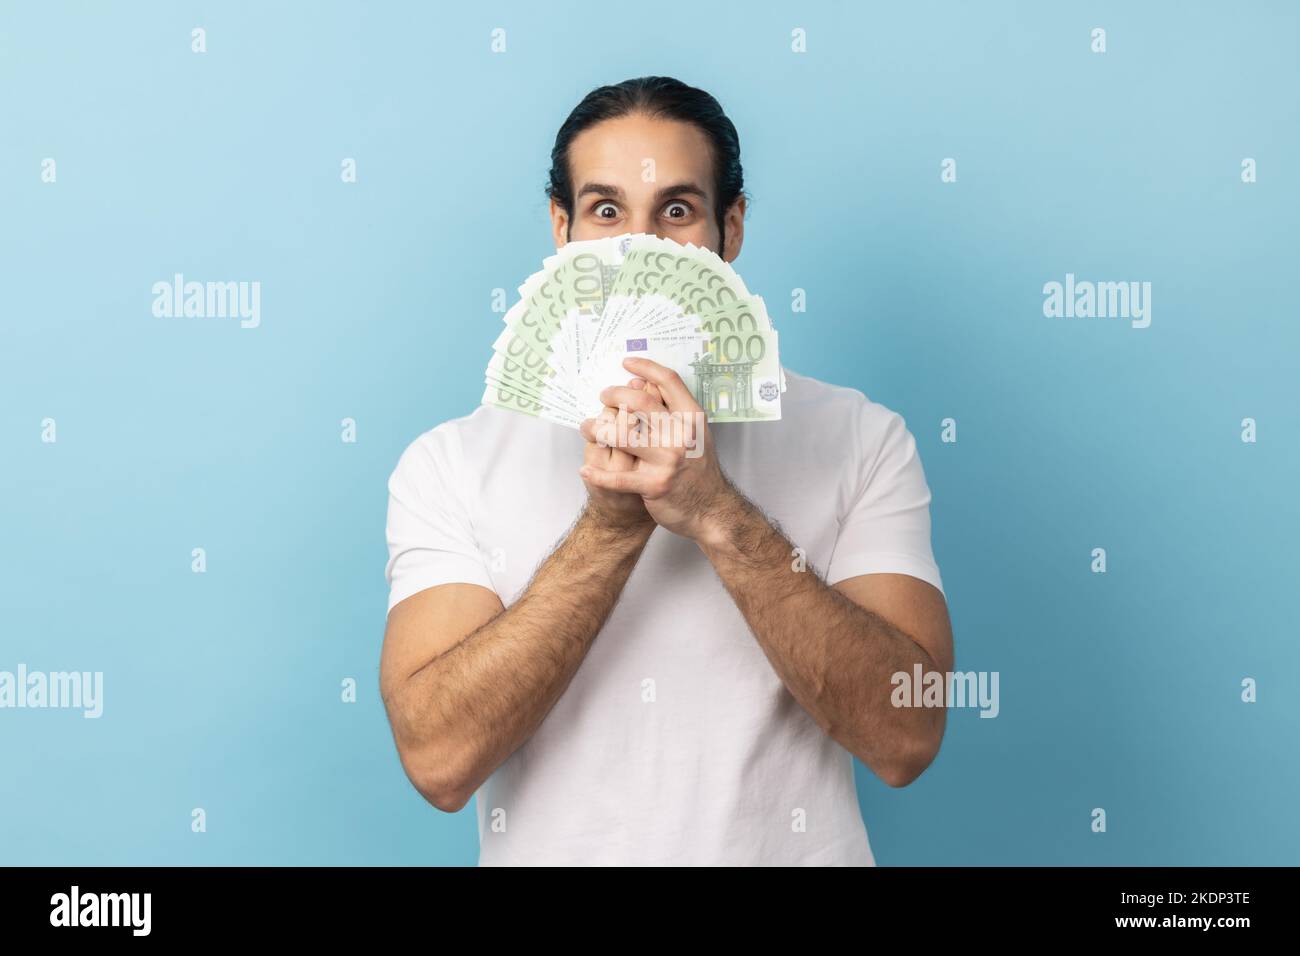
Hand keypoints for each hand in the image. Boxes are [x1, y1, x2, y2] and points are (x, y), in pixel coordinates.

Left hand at [578, 357, 738, 541]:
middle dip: (613, 396)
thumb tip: (645, 383)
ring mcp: (667, 459)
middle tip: (603, 397)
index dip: (645, 368)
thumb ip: (673, 410)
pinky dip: (597, 473)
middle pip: (639, 402)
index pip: (668, 381)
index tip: (626, 362)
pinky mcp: (654, 485)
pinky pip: (618, 477)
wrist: (710, 509)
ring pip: (622, 435)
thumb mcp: (695, 434)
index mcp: (691, 418)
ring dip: (597, 429)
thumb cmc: (698, 470)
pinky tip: (585, 470)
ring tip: (588, 428)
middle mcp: (681, 435)